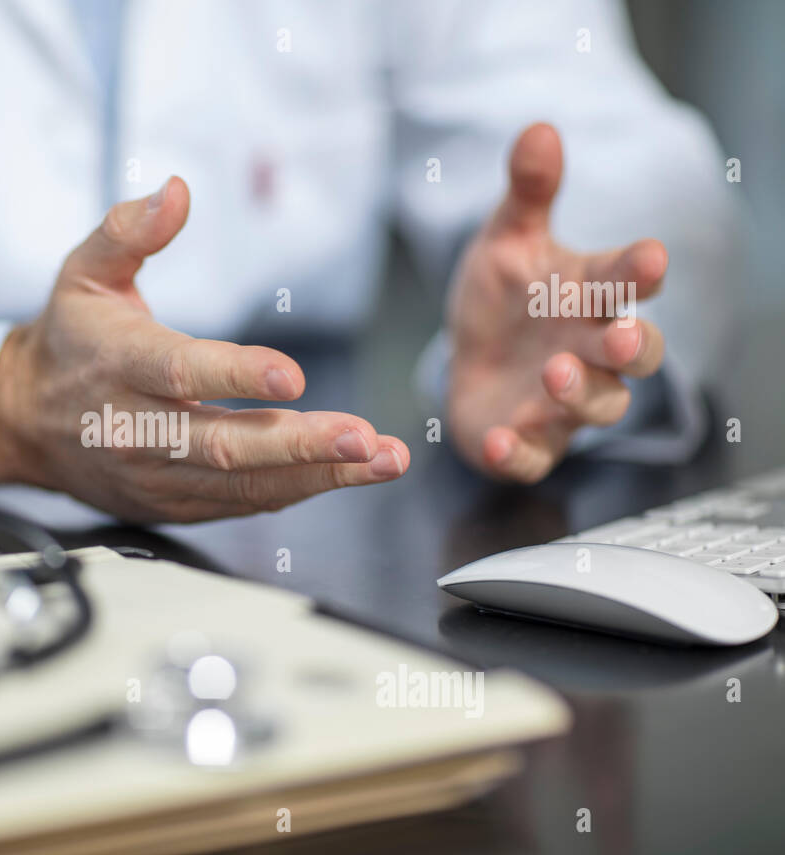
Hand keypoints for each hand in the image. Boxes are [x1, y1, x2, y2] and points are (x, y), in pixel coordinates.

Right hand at [0, 177, 409, 521]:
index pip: (179, 373)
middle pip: (224, 445)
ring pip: (242, 485)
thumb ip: (128, 230)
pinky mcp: (172, 503)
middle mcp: (138, 428)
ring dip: (317, 476)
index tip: (292, 375)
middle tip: (364, 440)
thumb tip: (176, 191)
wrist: (23, 421)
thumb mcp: (83, 272)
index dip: (235, 376)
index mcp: (120, 364)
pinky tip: (344, 476)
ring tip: (380, 461)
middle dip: (300, 445)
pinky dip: (294, 492)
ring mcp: (156, 474)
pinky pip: (239, 504)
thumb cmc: (70, 341)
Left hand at [447, 123, 667, 481]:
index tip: (651, 256)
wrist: (470, 359)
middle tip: (616, 334)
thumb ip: (528, 194)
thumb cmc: (504, 298)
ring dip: (579, 393)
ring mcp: (562, 402)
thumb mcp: (507, 240)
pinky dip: (521, 453)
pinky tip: (500, 443)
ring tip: (555, 373)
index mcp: (588, 296)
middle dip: (629, 346)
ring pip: (596, 407)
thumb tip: (538, 130)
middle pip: (632, 355)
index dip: (639, 271)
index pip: (624, 281)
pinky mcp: (528, 442)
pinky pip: (535, 456)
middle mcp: (588, 351)